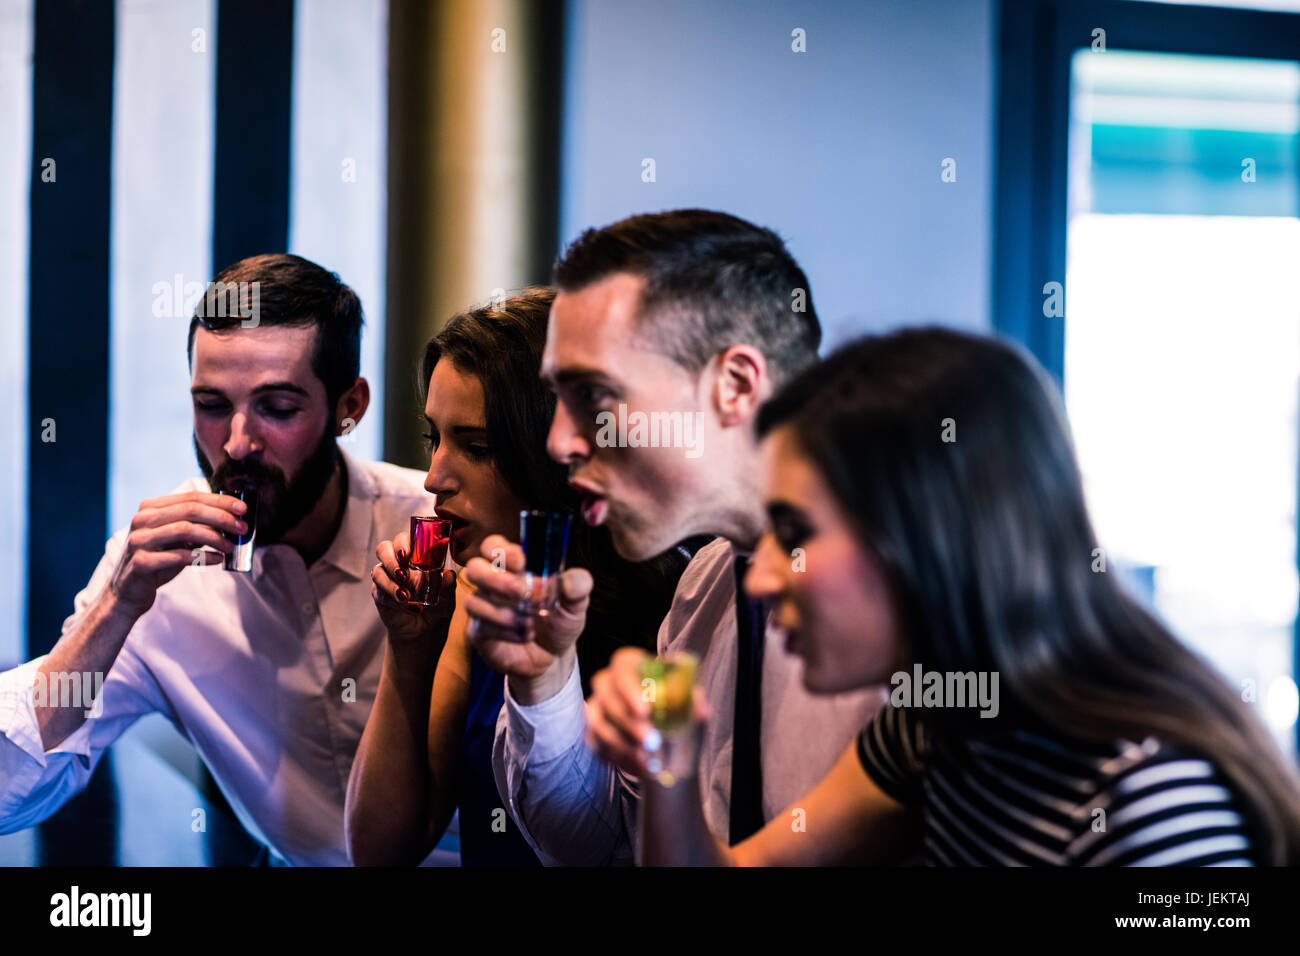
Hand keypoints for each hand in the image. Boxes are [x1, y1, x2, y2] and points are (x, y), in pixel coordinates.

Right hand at [109, 490, 247, 615]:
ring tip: (230, 546)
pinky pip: (179, 556)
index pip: (191, 497)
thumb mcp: (178, 540)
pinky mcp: (141, 562)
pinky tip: (217, 559)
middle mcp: (142, 520)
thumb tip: (232, 518)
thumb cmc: (159, 561)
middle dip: (221, 518)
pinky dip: (203, 557)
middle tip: (242, 528)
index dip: (219, 501)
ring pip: (185, 530)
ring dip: (214, 537)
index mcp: (151, 508)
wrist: (129, 591)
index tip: (242, 508)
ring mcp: (139, 540)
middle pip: (190, 510)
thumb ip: (198, 526)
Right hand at [371, 529, 456, 644]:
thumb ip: (448, 585)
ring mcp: (386, 578)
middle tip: (404, 573)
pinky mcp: (379, 595)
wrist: (425, 631)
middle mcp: (397, 563)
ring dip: (391, 583)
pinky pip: (380, 593)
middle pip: (384, 548)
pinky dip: (394, 600)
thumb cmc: (439, 606)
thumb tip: (448, 575)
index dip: (403, 542)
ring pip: (378, 571)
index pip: (404, 538)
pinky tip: (409, 607)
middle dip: (392, 559)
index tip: (409, 554)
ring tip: (406, 596)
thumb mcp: (447, 597)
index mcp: (414, 555)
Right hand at [462, 534, 590, 699]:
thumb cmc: (559, 620)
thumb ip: (578, 587)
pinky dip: (506, 631)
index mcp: (514, 567)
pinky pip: (481, 627)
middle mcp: (493, 583)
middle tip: (522, 592)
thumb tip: (572, 580)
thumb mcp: (575, 603)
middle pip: (474, 568)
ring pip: (474, 601)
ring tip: (530, 621)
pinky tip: (526, 635)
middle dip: (496, 579)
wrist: (554, 656)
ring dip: (503, 612)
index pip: (493, 546)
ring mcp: (484, 607)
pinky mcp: (480, 632)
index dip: (501, 550)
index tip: (522, 562)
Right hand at [587, 650, 711, 780]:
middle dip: (627, 722)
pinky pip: (597, 744)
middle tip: (650, 741)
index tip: (646, 711)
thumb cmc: (674, 707)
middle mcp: (608, 682)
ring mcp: (597, 707)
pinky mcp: (593, 732)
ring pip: (598, 723)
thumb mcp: (687, 702)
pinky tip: (638, 766)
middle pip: (607, 696)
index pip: (622, 666)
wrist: (664, 733)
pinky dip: (617, 758)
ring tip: (646, 760)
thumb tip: (702, 712)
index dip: (630, 688)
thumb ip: (694, 703)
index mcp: (630, 665)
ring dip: (621, 743)